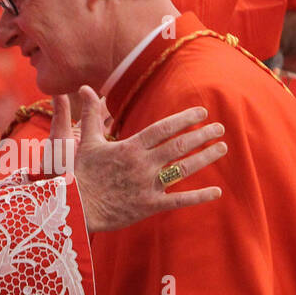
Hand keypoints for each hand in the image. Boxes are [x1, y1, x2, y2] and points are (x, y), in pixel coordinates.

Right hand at [62, 86, 225, 232]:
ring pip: (183, 168)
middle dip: (201, 135)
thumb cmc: (78, 173)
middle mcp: (142, 164)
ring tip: (222, 147)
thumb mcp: (84, 141)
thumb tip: (83, 87)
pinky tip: (217, 192)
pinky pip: (178, 200)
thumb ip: (89, 114)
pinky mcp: (148, 206)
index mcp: (130, 147)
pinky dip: (199, 196)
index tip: (201, 112)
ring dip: (205, 157)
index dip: (184, 119)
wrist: (73, 207)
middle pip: (179, 146)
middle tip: (220, 128)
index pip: (163, 128)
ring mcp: (147, 186)